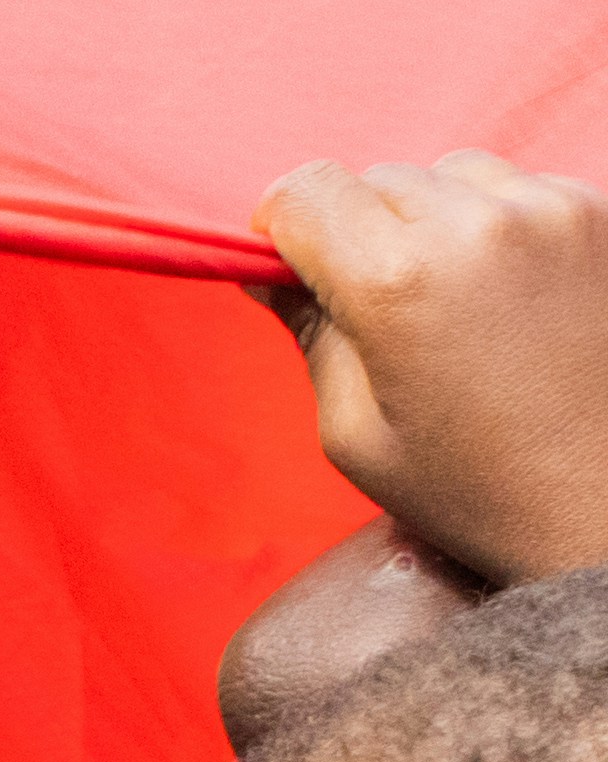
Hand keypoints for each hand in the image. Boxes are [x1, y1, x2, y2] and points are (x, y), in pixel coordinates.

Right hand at [256, 156, 607, 588]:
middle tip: (381, 309)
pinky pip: (520, 190)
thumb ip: (311, 332)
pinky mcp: (603, 214)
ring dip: (435, 219)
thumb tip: (272, 271)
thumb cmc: (478, 486)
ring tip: (454, 299)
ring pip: (452, 174)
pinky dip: (498, 227)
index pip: (306, 191)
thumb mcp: (356, 431)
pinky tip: (511, 297)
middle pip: (378, 178)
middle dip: (361, 231)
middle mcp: (478, 226)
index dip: (283, 227)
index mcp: (397, 282)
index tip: (294, 265)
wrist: (607, 501)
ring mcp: (554, 210)